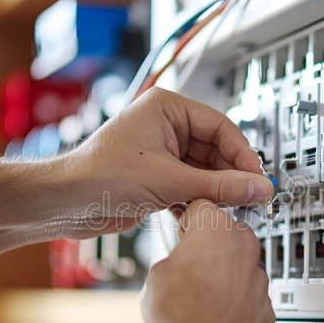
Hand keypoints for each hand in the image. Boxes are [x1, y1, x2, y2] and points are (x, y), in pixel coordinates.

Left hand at [53, 87, 274, 237]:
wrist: (65, 203)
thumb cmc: (99, 175)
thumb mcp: (170, 181)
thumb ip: (220, 187)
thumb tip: (258, 187)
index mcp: (167, 108)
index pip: (222, 127)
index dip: (243, 154)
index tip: (258, 179)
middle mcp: (166, 127)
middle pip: (216, 150)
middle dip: (231, 176)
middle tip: (250, 198)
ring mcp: (162, 153)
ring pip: (205, 171)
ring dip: (215, 191)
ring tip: (229, 208)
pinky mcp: (157, 178)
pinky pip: (191, 186)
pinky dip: (200, 201)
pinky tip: (205, 214)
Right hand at [142, 199, 274, 322]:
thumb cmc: (178, 314)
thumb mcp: (157, 273)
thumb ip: (176, 258)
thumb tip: (177, 265)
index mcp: (217, 228)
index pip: (203, 207)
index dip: (188, 220)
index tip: (183, 228)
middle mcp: (246, 249)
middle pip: (229, 236)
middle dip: (212, 247)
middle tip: (190, 265)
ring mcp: (260, 281)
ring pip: (243, 270)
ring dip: (227, 279)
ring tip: (201, 300)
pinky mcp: (267, 311)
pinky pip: (251, 300)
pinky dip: (237, 307)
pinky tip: (216, 320)